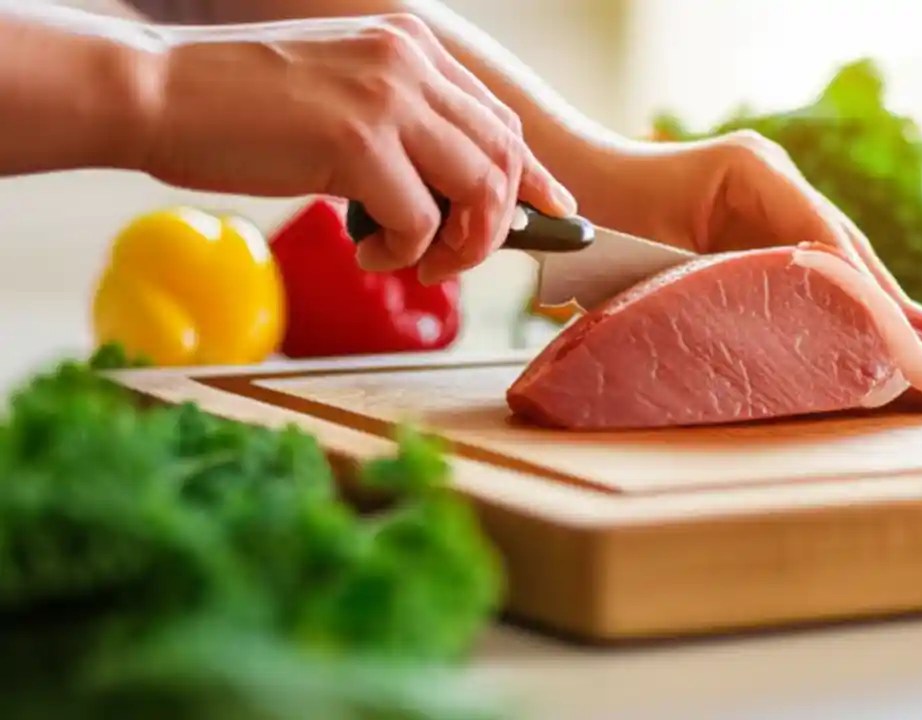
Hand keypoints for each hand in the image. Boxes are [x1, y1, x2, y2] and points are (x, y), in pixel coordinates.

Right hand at [142, 13, 575, 283]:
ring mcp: (388, 97)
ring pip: (480, 189)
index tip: (554, 212)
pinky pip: (422, 220)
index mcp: (408, 46)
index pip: (498, 116)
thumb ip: (397, 127)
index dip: (531, 174)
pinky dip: (407, 253)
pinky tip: (370, 252)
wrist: (155, 91)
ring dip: (462, 244)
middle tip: (457, 259)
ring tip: (419, 264)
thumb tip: (445, 192)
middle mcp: (410, 62)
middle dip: (498, 223)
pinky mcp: (359, 141)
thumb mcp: (337, 97)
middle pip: (503, 155)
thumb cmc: (235, 106)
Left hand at [604, 131, 921, 344]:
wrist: (581, 188)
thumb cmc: (606, 217)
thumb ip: (714, 285)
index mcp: (755, 171)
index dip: (863, 286)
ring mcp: (776, 198)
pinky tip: (882, 326)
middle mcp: (777, 178)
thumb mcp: (657, 255)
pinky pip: (816, 263)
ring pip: (840, 256)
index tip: (898, 328)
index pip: (824, 235)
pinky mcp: (768, 222)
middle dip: (892, 299)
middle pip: (847, 245)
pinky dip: (847, 298)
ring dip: (880, 301)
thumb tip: (775, 331)